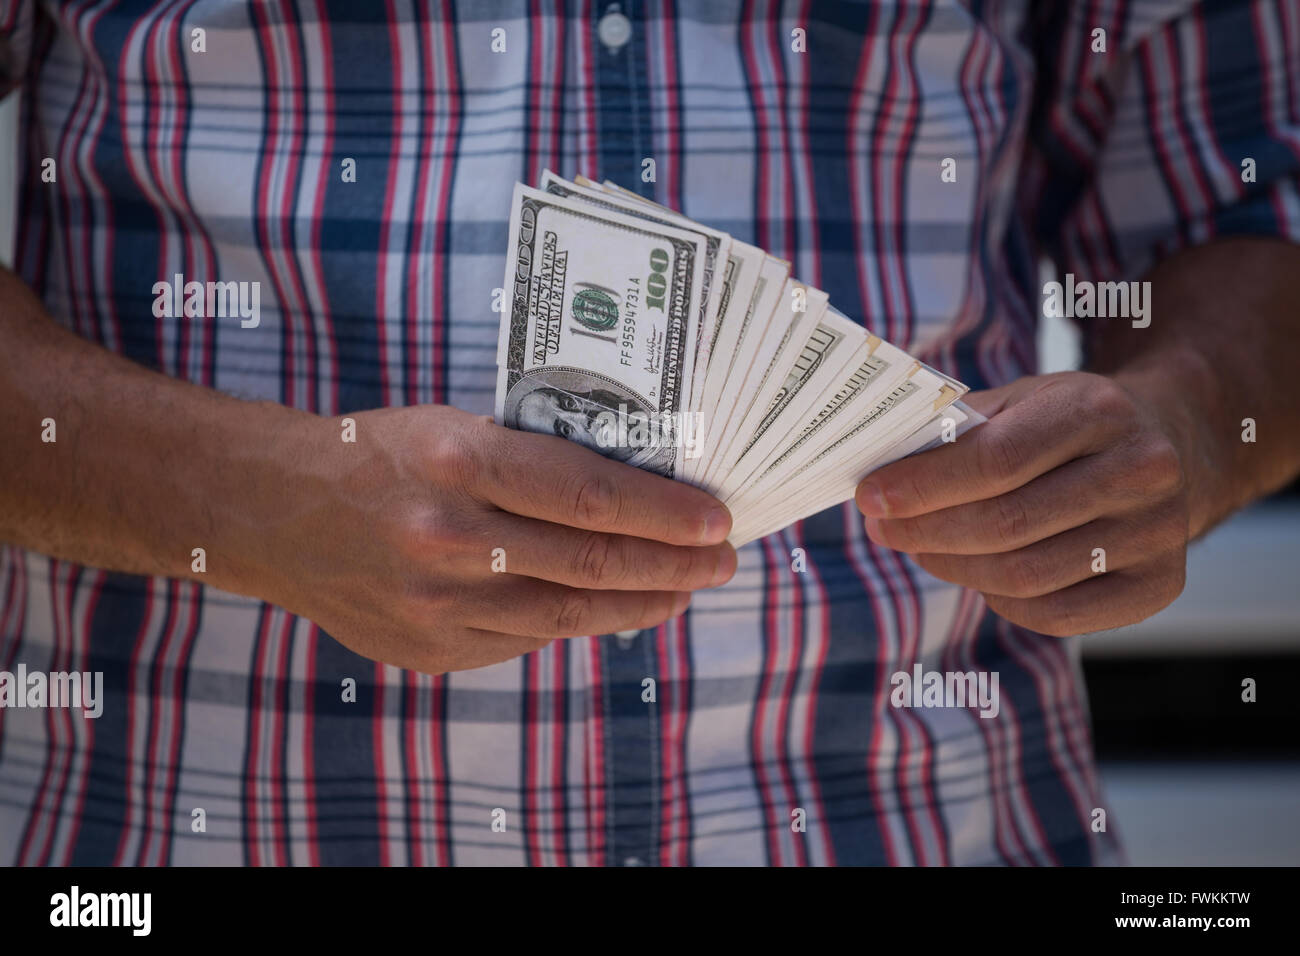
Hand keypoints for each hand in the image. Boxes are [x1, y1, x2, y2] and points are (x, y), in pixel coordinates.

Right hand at [246, 405, 735, 673]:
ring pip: (568, 615)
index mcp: (459, 460)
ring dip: (641, 605)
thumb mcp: (456, 429)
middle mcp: (448, 536)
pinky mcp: (429, 650)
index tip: (718, 522)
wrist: (276, 511)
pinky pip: (527, 641)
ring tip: (682, 591)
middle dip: (674, 568)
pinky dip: (577, 623)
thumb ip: (535, 464)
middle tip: (723, 562)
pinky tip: (608, 607)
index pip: (589, 494)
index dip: (665, 516)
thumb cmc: (381, 454)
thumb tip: (638, 497)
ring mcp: (437, 605)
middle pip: (591, 564)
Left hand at [855, 371, 1190, 635]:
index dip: (922, 487)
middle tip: (883, 529)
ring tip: (920, 548)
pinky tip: (978, 573)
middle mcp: (1142, 471)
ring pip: (1024, 576)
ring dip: (953, 567)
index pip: (994, 462)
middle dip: (926, 531)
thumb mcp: (1021, 399)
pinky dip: (1000, 600)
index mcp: (1099, 410)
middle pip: (1005, 525)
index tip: (871, 497)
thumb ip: (958, 431)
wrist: (1168, 443)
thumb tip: (882, 477)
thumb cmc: (1070, 423)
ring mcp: (1160, 534)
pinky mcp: (1158, 586)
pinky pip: (1054, 614)